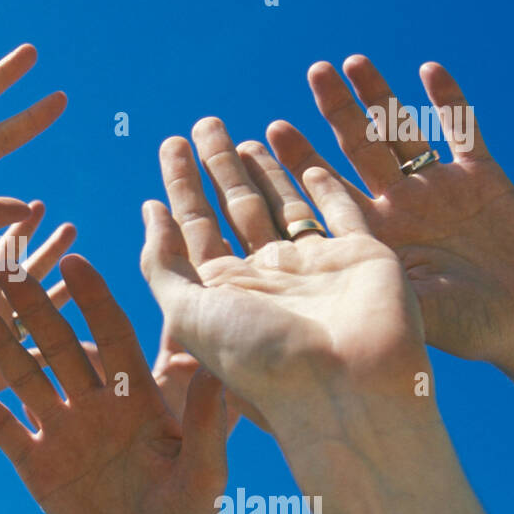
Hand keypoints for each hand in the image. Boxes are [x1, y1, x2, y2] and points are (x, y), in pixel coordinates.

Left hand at [0, 200, 75, 425]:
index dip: (21, 230)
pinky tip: (93, 344)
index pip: (5, 255)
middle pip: (32, 278)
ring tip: (89, 280)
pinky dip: (67, 354)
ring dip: (65, 296)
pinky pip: (44, 362)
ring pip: (45, 315)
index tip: (38, 205)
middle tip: (71, 227)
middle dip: (51, 252)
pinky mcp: (9, 372)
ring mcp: (5, 342)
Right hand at [0, 255, 229, 513]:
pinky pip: (3, 428)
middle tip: (11, 267)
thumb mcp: (205, 474)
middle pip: (60, 345)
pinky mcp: (36, 465)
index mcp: (138, 397)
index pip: (114, 335)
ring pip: (25, 376)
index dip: (94, 300)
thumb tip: (218, 372)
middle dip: (36, 308)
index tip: (76, 261)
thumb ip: (206, 425)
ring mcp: (63, 432)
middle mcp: (96, 404)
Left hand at [141, 121, 428, 435]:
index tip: (170, 144)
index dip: (182, 186)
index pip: (196, 227)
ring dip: (265, 172)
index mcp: (225, 293)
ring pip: (284, 206)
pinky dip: (328, 189)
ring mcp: (316, 269)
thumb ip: (163, 263)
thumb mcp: (188, 312)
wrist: (348, 390)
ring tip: (244, 136)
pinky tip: (308, 163)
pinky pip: (343, 213)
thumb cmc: (261, 359)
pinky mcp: (363, 257)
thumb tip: (150, 209)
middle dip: (219, 166)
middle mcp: (268, 280)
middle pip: (237, 210)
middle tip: (204, 123)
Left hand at [265, 57, 513, 369]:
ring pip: (402, 131)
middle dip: (337, 111)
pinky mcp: (482, 178)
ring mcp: (438, 188)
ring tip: (352, 62)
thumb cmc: (462, 328)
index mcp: (371, 234)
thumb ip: (371, 285)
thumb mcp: (405, 306)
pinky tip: (428, 70)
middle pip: (358, 148)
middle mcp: (398, 205)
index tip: (271, 129)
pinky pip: (462, 132)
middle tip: (314, 71)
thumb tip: (319, 284)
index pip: (326, 188)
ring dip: (380, 96)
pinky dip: (448, 102)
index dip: (301, 159)